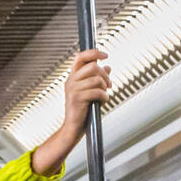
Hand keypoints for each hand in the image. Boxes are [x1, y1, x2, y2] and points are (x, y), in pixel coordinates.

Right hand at [31, 49, 110, 174]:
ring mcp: (72, 90)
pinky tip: (103, 101)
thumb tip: (107, 67)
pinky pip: (97, 91)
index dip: (93, 53)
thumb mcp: (90, 91)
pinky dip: (104, 96)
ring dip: (105, 87)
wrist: (73, 127)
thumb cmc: (82, 110)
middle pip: (93, 66)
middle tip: (109, 85)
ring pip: (96, 79)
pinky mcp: (77, 99)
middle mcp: (70, 81)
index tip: (105, 55)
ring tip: (104, 95)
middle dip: (105, 75)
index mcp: (72, 77)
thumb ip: (97, 78)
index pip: (80, 57)